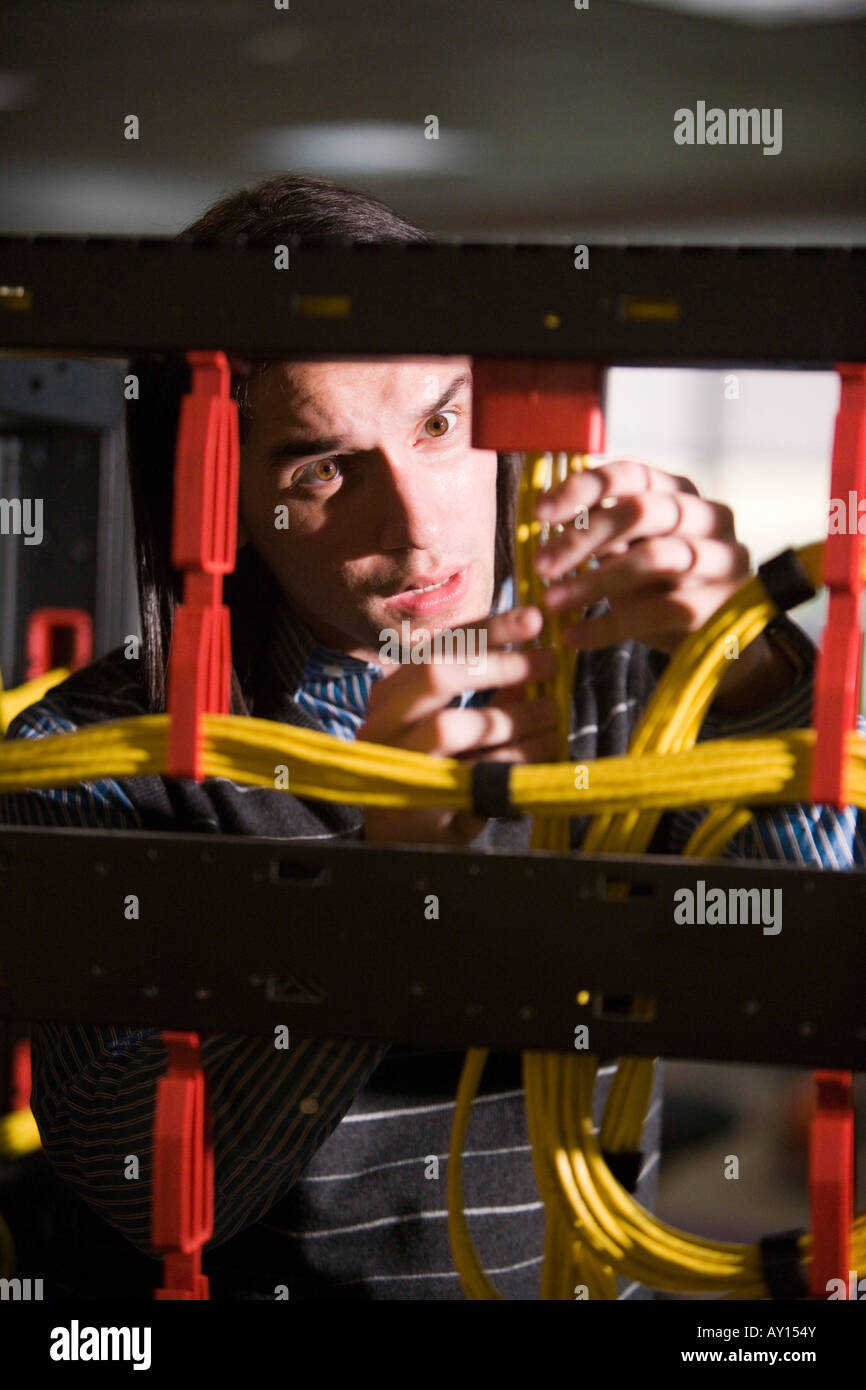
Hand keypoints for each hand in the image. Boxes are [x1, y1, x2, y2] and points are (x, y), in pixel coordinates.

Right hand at [358, 606, 558, 845]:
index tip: (534, 618)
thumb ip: (485, 691)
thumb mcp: (451, 721)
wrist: (398, 841)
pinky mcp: (415, 804)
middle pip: (436, 675)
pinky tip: (544, 750)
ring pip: (451, 726)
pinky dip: (513, 759)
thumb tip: (535, 655)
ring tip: (552, 713)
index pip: (438, 647)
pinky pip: (470, 774)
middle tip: (548, 664)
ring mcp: (393, 763)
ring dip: (512, 716)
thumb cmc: (429, 769)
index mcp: (389, 695)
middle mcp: (381, 724)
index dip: (488, 629)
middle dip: (499, 665)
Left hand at [533, 458, 792, 711]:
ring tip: (551, 602)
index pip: (631, 474)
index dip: (583, 489)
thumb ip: (599, 529)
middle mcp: (707, 516)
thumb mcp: (632, 547)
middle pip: (641, 511)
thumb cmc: (662, 581)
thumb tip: (543, 516)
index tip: (540, 512)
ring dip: (593, 582)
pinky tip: (575, 636)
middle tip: (540, 565)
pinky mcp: (716, 604)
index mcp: (679, 490)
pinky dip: (609, 626)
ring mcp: (718, 559)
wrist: (719, 635)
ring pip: (652, 559)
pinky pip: (657, 612)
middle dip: (584, 538)